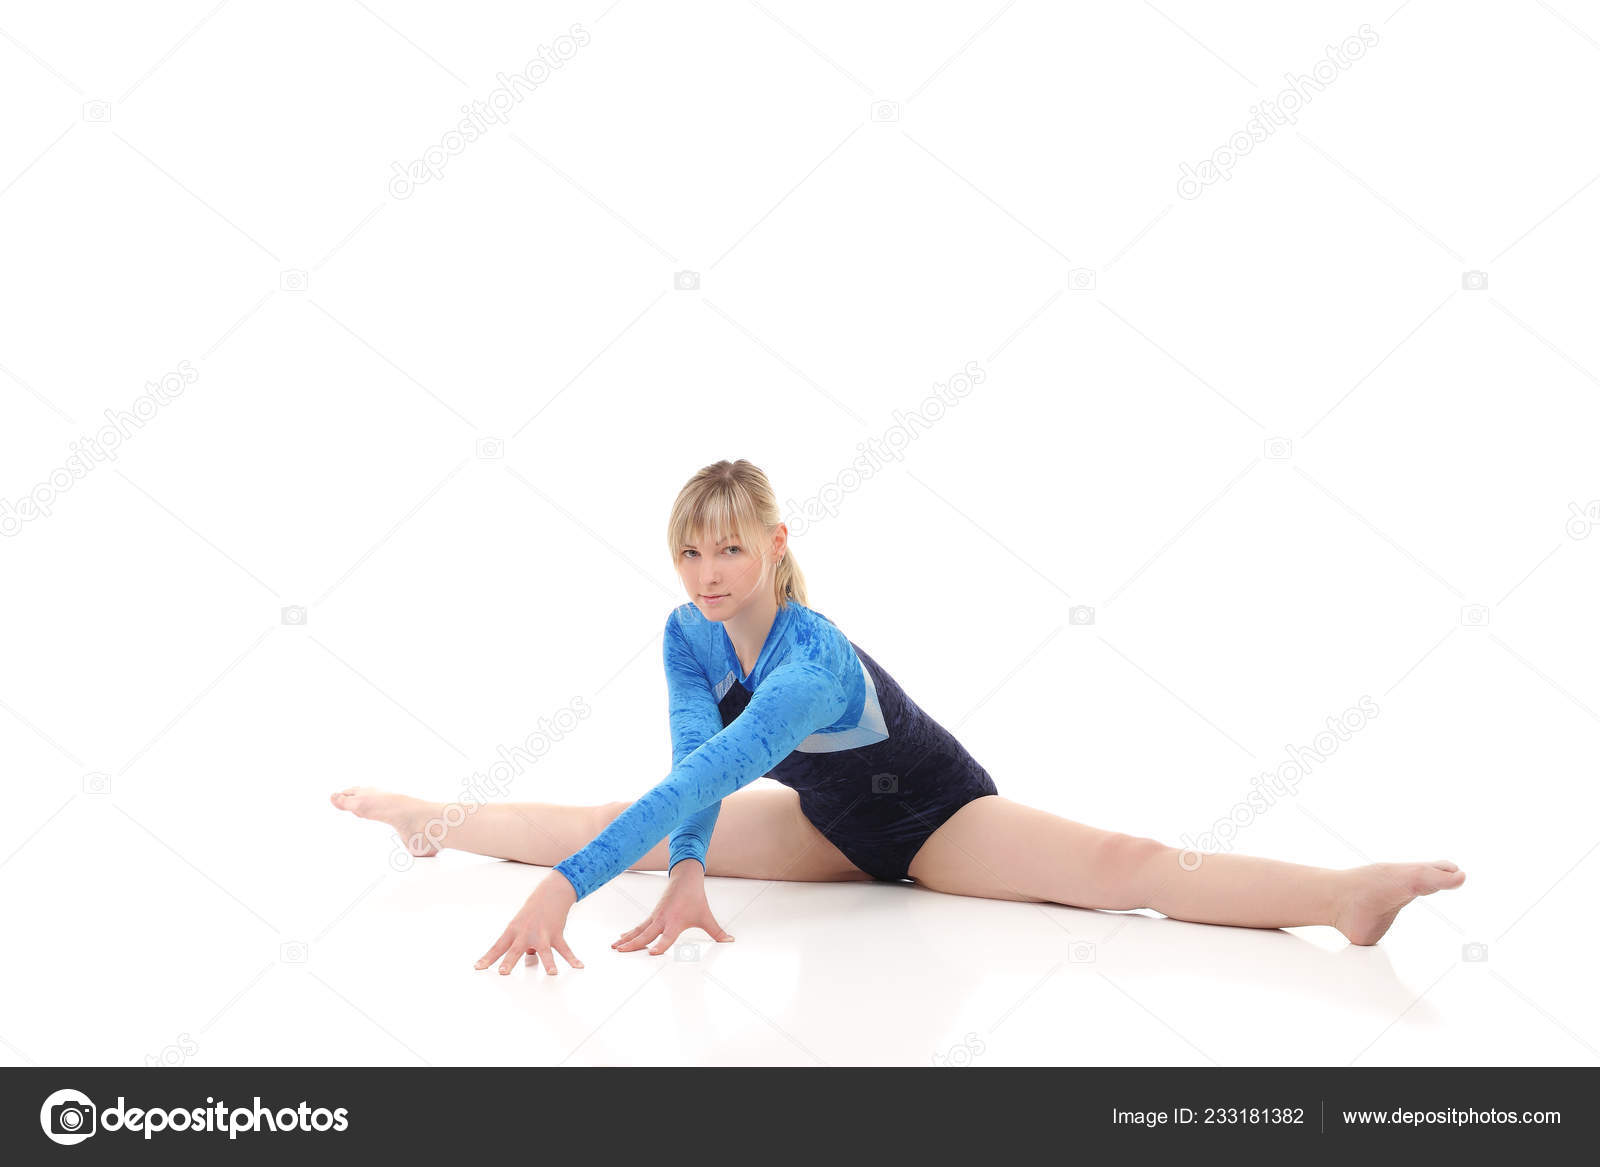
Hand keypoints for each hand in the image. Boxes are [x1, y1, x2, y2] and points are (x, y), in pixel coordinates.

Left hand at [475, 873, 584, 975]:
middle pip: (516, 949)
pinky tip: (579, 966)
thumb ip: (520, 943)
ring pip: (545, 950)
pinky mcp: (556, 934)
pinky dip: (572, 958)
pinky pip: (565, 948)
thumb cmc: (531, 912)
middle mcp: (526, 933)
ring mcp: (542, 934)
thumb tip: (528, 956)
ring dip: (548, 962)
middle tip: (503, 973)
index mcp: (513, 931)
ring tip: (552, 974)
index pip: (498, 946)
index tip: (478, 968)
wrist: (550, 893)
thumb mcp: (520, 925)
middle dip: (509, 961)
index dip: (487, 958)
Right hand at [613, 862, 734, 955]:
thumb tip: (730, 941)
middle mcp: (663, 920)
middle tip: (621, 952)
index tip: (652, 953)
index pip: (666, 937)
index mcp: (675, 922)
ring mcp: (655, 917)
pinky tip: (620, 939)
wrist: (686, 878)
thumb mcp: (706, 917)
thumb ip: (717, 932)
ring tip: (614, 947)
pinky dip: (630, 933)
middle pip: (646, 935)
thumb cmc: (695, 898)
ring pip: (638, 930)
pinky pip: (639, 926)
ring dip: (626, 939)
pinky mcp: (652, 915)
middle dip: (633, 944)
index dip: (660, 946)